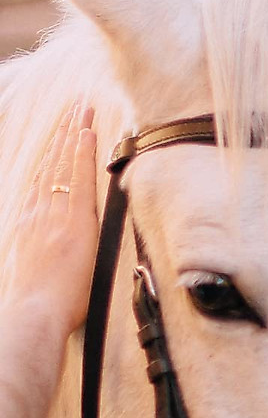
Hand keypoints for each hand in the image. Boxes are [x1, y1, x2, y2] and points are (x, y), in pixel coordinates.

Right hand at [0, 100, 98, 346]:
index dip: (54, 155)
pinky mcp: (73, 220)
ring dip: (73, 133)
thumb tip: (54, 256)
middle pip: (52, 164)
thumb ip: (47, 255)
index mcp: (30, 223)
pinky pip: (78, 178)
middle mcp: (39, 212)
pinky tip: (87, 133)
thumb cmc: (41, 305)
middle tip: (75, 106)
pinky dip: (81, 153)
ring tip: (82, 108)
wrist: (35, 311)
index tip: (62, 134)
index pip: (44, 180)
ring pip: (63, 164)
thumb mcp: (40, 271)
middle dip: (64, 133)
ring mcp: (54, 213)